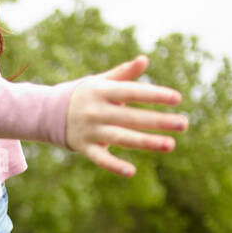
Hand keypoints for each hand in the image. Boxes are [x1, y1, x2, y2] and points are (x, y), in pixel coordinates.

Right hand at [65, 54, 188, 175]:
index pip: (132, 92)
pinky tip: (131, 172)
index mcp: (102, 91)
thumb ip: (124, 73)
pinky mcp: (84, 147)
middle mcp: (97, 111)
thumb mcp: (100, 81)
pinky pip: (100, 159)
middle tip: (184, 124)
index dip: (154, 95)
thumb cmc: (84, 95)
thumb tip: (145, 60)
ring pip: (121, 138)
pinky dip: (114, 166)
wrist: (47, 112)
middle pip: (132, 117)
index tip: (177, 99)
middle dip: (159, 121)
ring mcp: (90, 130)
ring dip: (146, 142)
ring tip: (170, 145)